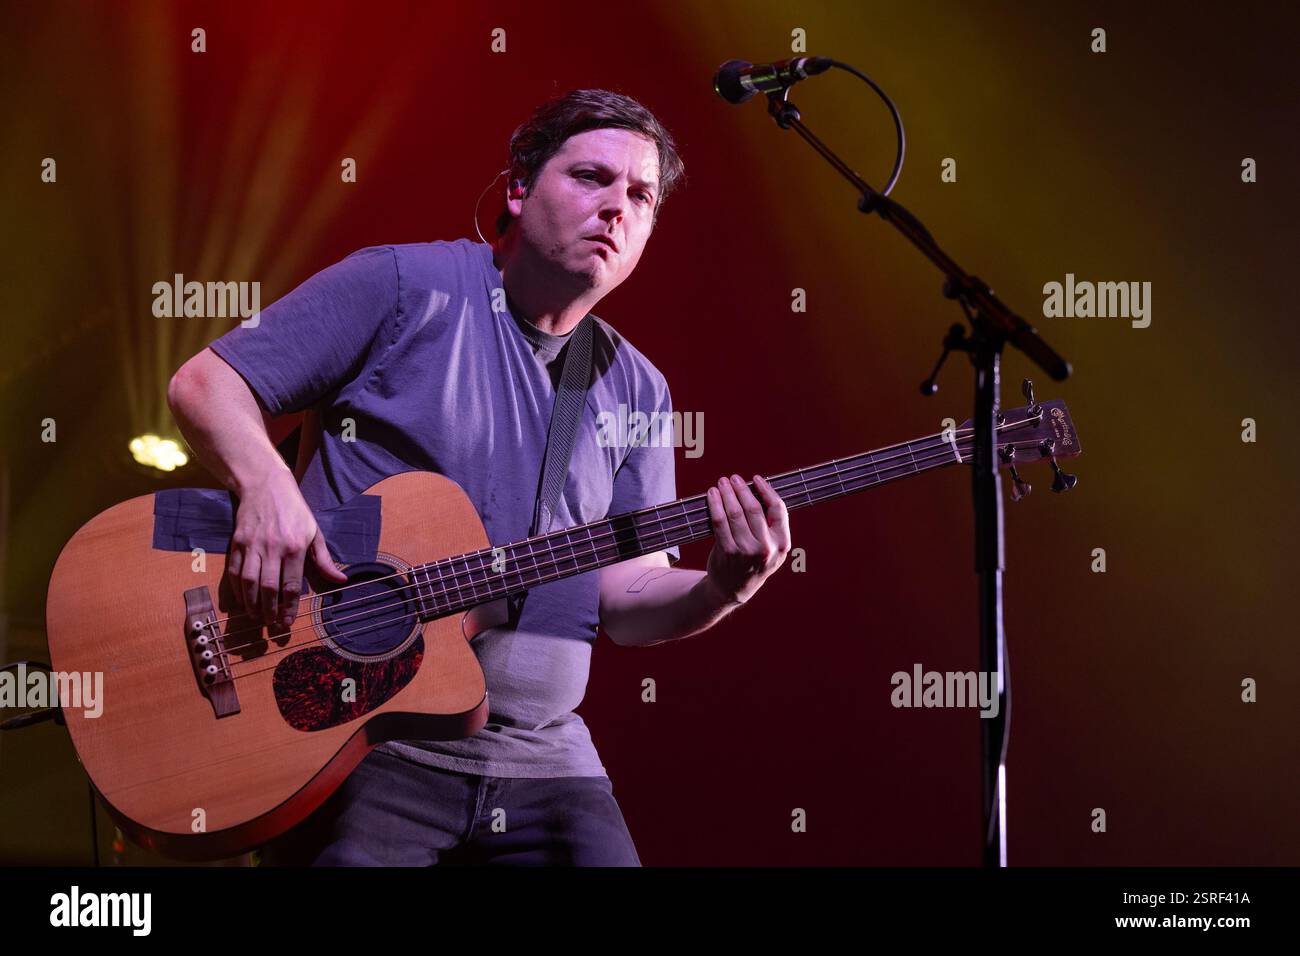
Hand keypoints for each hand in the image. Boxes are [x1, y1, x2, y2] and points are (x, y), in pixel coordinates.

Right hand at [226, 467, 347, 630]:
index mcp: (295, 547)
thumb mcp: (314, 532)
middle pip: (269, 587)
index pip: (292, 584)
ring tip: (256, 617)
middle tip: (272, 625)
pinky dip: (236, 589)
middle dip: (269, 611)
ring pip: (249, 582)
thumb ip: (324, 560)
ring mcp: (252, 545)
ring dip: (251, 604)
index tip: (288, 622)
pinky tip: (242, 601)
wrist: (266, 485)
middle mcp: (273, 547)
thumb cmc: (295, 511)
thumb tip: (340, 581)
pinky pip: (234, 571)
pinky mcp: (237, 542)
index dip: (290, 606)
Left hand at [704, 474, 791, 605]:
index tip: (756, 479)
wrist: (734, 588)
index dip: (766, 490)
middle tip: (733, 478)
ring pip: (735, 513)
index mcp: (782, 543)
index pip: (778, 509)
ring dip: (727, 493)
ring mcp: (746, 551)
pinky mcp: (728, 552)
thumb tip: (757, 489)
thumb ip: (770, 524)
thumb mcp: (771, 548)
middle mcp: (766, 548)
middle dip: (742, 489)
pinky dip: (715, 505)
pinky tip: (712, 495)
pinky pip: (720, 522)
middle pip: (754, 509)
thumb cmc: (753, 560)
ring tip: (721, 483)